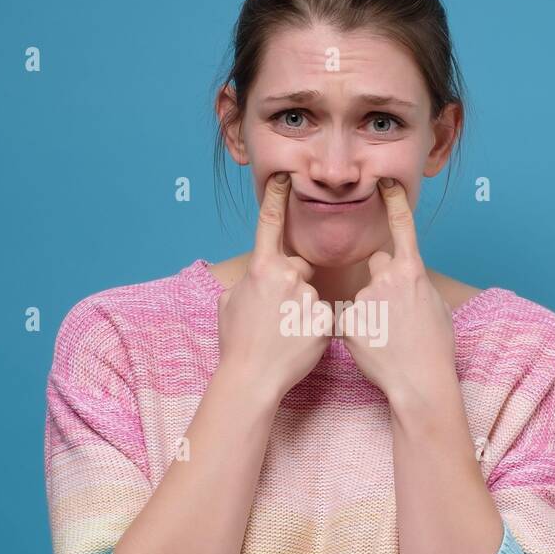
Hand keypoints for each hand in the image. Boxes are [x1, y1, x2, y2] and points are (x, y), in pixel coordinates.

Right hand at [216, 172, 331, 402]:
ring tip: (285, 336)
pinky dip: (314, 328)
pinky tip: (299, 344)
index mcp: (261, 269)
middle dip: (293, 285)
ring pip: (311, 295)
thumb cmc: (236, 342)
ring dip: (303, 311)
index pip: (270, 223)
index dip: (277, 197)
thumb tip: (253, 278)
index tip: (286, 176)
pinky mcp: (326, 318)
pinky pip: (323, 316)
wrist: (252, 377)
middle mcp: (287, 277)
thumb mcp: (228, 304)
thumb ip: (246, 282)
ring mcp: (308, 297)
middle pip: (300, 268)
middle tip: (278, 316)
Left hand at [337, 177, 456, 409]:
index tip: (384, 182)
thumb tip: (410, 279)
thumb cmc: (435, 349)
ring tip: (388, 339)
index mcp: (412, 272)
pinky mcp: (346, 320)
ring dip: (370, 310)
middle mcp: (386, 279)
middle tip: (396, 313)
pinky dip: (357, 330)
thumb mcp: (436, 308)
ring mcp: (364, 298)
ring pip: (363, 294)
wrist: (420, 382)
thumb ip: (418, 286)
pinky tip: (372, 347)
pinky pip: (348, 318)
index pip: (401, 228)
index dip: (393, 202)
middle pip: (378, 265)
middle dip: (382, 281)